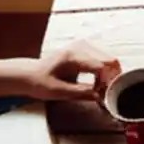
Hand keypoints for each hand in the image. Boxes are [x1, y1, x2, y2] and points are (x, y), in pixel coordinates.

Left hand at [0, 41, 119, 102]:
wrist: (30, 73)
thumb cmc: (41, 82)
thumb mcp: (59, 92)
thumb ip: (81, 93)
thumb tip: (101, 97)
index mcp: (73, 56)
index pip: (102, 67)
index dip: (107, 83)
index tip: (103, 95)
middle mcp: (80, 47)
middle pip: (111, 61)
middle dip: (112, 79)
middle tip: (105, 93)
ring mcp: (84, 46)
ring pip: (111, 60)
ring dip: (110, 76)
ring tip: (100, 89)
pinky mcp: (86, 49)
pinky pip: (105, 60)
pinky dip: (106, 72)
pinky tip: (98, 83)